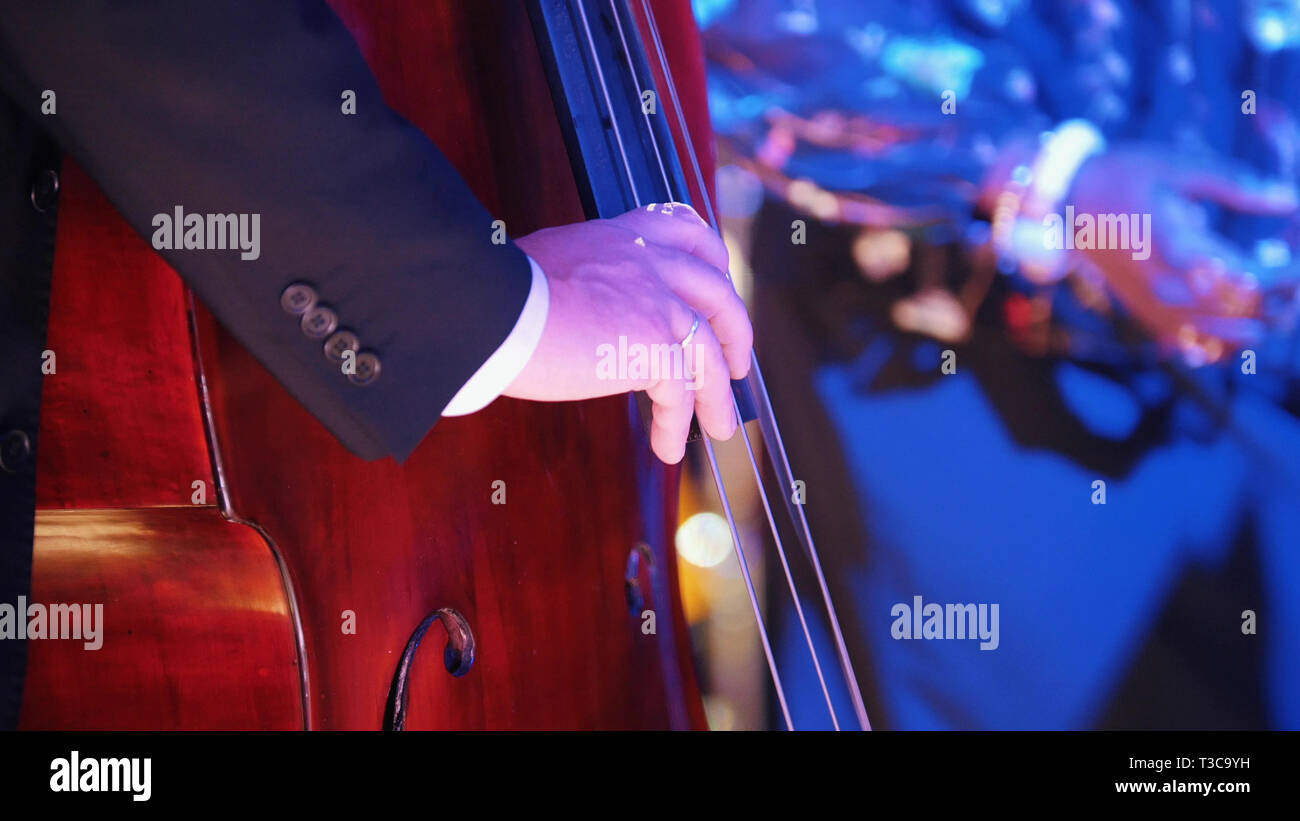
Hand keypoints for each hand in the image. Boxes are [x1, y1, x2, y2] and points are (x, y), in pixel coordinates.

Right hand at [506, 204, 752, 463]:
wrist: (489, 308)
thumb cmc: (495, 295)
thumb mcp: (546, 266)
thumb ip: (578, 280)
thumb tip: (574, 311)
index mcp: (620, 237)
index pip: (684, 231)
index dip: (711, 260)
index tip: (719, 281)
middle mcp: (647, 263)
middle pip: (717, 293)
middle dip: (734, 332)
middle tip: (737, 365)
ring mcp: (657, 304)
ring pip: (709, 354)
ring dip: (717, 397)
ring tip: (719, 426)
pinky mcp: (654, 348)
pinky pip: (680, 394)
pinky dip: (677, 426)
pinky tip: (666, 448)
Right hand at [1066, 145, 1298, 360]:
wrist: (1069, 201)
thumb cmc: (1126, 176)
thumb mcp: (1179, 165)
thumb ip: (1236, 184)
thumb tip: (1290, 199)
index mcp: (1169, 244)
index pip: (1239, 278)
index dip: (1280, 275)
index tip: (1294, 258)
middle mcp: (1161, 284)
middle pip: (1237, 314)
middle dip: (1279, 299)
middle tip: (1292, 272)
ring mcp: (1153, 304)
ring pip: (1221, 339)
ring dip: (1260, 322)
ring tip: (1276, 295)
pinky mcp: (1148, 313)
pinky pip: (1197, 346)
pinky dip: (1229, 340)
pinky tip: (1245, 320)